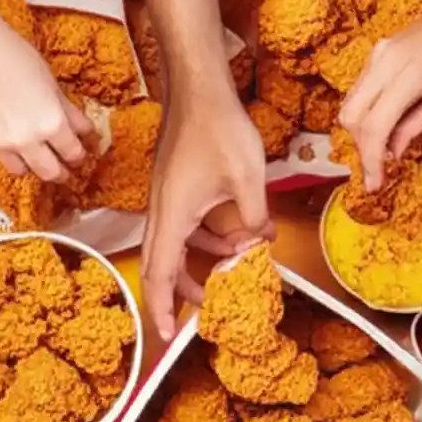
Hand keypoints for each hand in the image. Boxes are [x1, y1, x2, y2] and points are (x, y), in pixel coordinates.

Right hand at [0, 16, 93, 181]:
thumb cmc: (21, 60)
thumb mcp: (54, 86)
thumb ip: (71, 113)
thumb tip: (85, 132)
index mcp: (52, 124)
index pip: (72, 152)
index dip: (80, 155)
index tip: (82, 154)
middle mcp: (30, 141)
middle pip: (51, 172)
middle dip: (62, 173)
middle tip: (67, 170)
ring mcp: (6, 144)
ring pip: (26, 172)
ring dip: (36, 168)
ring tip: (42, 160)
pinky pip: (7, 161)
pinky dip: (17, 159)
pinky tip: (21, 148)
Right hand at [143, 96, 273, 340]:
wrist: (198, 87)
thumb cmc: (217, 126)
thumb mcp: (247, 178)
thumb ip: (254, 217)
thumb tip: (261, 241)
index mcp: (173, 216)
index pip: (161, 273)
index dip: (163, 307)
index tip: (168, 334)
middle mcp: (162, 211)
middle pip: (161, 266)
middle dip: (178, 295)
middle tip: (196, 319)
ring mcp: (166, 198)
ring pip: (175, 245)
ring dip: (199, 264)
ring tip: (228, 275)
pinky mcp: (174, 187)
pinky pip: (185, 225)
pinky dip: (205, 238)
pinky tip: (232, 237)